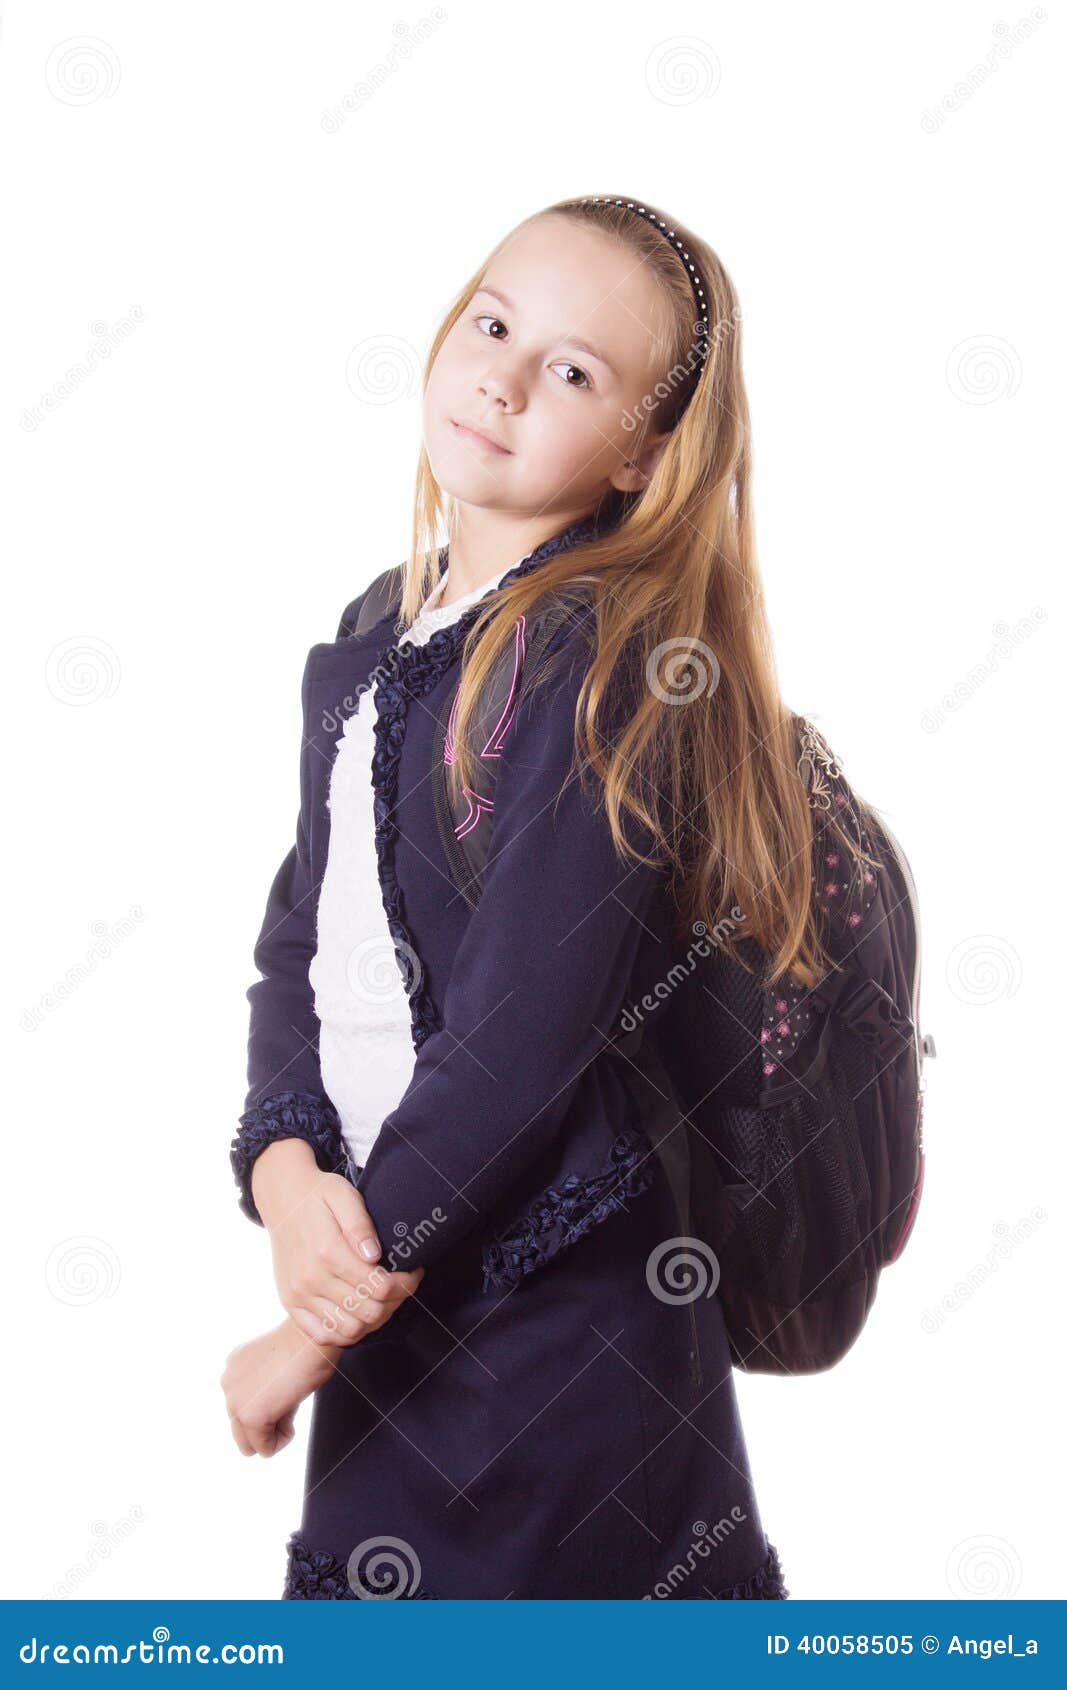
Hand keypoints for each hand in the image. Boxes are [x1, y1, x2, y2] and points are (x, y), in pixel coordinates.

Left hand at [220, 1318, 339, 1457]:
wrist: (310, 1338)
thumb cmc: (305, 1346)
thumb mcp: (274, 1365)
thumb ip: (262, 1388)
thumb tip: (271, 1417)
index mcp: (234, 1368)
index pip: (244, 1406)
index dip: (271, 1404)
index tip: (286, 1386)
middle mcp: (228, 1384)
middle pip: (241, 1429)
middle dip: (267, 1425)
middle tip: (288, 1401)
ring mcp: (235, 1402)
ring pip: (250, 1444)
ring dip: (273, 1433)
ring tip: (290, 1404)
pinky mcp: (249, 1417)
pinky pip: (266, 1449)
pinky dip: (284, 1439)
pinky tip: (293, 1412)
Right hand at [251, 1138, 424, 1343]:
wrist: (281, 1199)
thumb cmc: (318, 1196)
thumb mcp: (343, 1195)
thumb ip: (360, 1225)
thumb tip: (375, 1255)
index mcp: (328, 1251)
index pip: (380, 1286)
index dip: (406, 1283)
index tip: (414, 1270)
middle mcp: (311, 1279)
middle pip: (369, 1312)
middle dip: (395, 1301)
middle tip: (402, 1283)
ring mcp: (299, 1295)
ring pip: (349, 1329)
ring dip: (374, 1319)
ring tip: (383, 1297)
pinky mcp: (291, 1304)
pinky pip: (322, 1334)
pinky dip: (346, 1331)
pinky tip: (358, 1312)